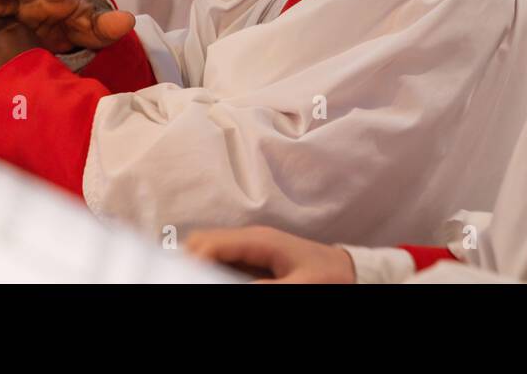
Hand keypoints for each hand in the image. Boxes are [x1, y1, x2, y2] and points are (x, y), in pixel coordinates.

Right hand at [184, 226, 356, 282]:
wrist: (344, 270)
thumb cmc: (328, 275)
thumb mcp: (300, 284)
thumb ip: (266, 288)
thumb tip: (230, 285)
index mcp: (258, 239)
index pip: (208, 242)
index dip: (190, 260)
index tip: (181, 276)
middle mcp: (250, 240)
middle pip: (202, 243)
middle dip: (189, 261)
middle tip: (183, 278)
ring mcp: (249, 249)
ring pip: (208, 251)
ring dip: (200, 265)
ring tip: (193, 278)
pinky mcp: (252, 261)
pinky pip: (222, 262)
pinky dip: (212, 270)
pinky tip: (213, 279)